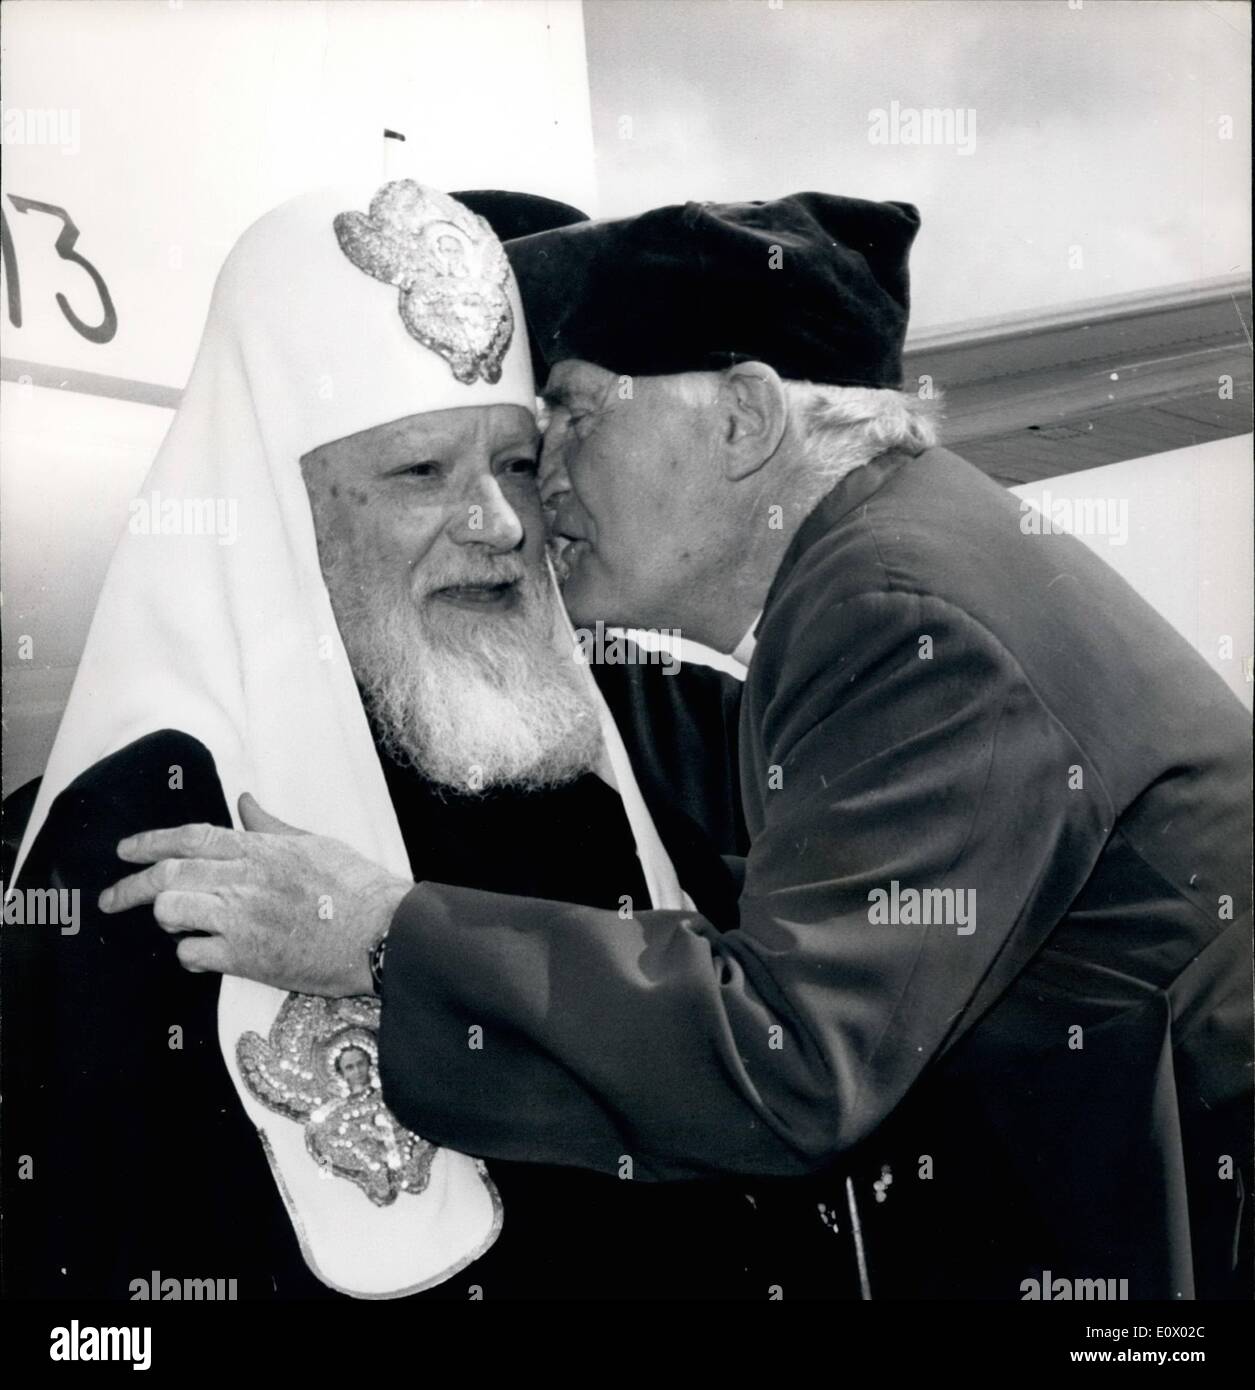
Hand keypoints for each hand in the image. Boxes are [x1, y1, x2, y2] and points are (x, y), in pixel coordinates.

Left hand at [98, 793, 412, 996]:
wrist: (382, 932)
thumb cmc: (357, 888)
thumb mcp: (315, 843)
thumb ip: (271, 825)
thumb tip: (245, 802)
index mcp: (260, 849)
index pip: (191, 837)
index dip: (150, 842)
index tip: (125, 851)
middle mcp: (244, 879)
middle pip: (168, 874)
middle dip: (129, 886)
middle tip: (112, 897)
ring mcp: (242, 918)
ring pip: (172, 909)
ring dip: (166, 916)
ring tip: (174, 922)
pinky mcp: (247, 957)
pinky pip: (192, 953)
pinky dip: (190, 953)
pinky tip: (203, 953)